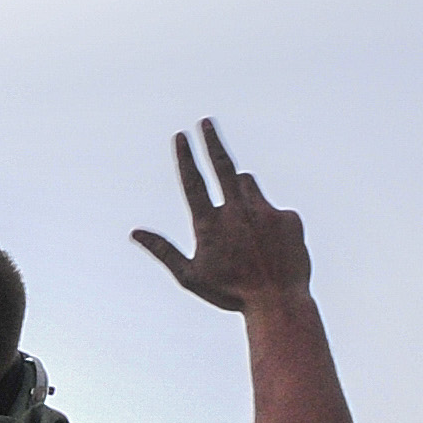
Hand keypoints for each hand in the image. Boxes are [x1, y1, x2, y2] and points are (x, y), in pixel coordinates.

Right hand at [133, 118, 313, 310]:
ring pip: (248, 186)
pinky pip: (273, 208)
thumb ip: (162, 249)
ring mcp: (265, 212)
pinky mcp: (288, 217)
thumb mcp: (189, 275)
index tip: (181, 135)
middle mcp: (237, 212)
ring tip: (243, 226)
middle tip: (206, 122)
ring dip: (240, 192)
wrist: (278, 301)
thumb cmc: (229, 292)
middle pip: (222, 166)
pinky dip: (267, 219)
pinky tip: (269, 245)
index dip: (185, 157)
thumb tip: (134, 232)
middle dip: (212, 140)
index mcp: (210, 225)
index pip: (193, 182)